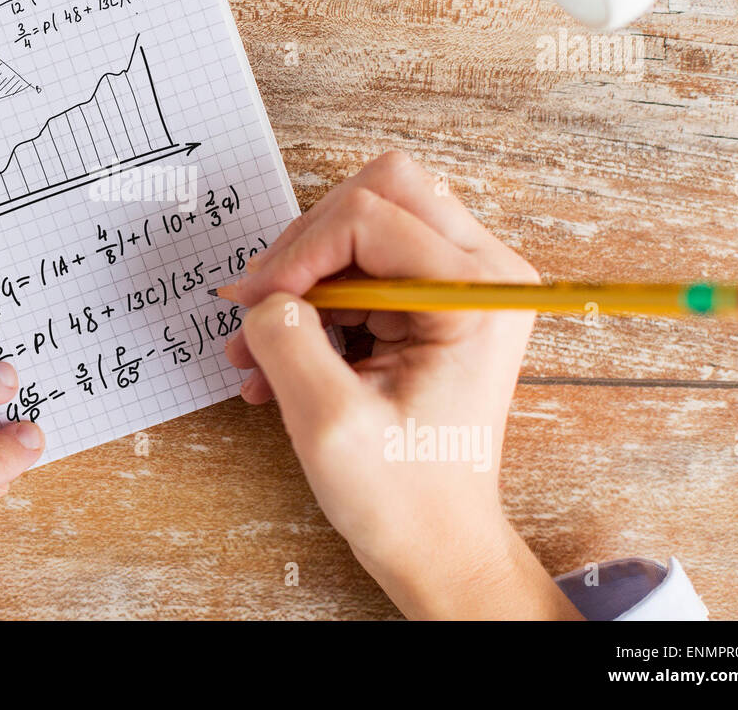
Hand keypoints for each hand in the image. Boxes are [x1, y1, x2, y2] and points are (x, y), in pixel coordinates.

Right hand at [224, 152, 579, 618]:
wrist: (439, 544)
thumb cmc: (405, 498)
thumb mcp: (328, 423)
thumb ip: (286, 341)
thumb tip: (262, 296)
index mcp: (476, 295)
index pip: (369, 216)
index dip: (298, 253)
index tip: (255, 305)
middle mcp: (483, 274)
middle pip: (378, 193)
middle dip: (306, 247)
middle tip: (262, 305)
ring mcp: (462, 284)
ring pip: (363, 224)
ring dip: (302, 279)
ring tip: (260, 346)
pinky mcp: (436, 302)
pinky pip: (361, 266)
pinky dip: (314, 303)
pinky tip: (280, 357)